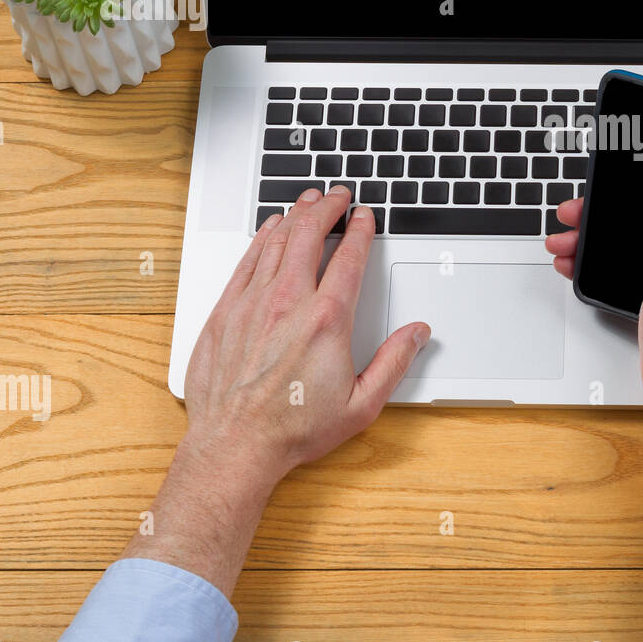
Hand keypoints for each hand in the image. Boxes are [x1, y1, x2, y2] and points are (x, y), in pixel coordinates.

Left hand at [124, 185, 428, 594]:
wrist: (235, 445)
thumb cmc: (294, 429)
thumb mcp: (362, 404)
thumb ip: (395, 363)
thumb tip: (417, 333)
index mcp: (327, 321)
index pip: (349, 257)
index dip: (361, 230)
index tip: (365, 216)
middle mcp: (288, 303)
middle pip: (310, 235)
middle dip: (327, 208)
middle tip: (337, 196)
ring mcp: (252, 304)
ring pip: (276, 242)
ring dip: (295, 216)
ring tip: (307, 201)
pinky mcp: (225, 312)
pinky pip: (246, 261)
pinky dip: (261, 238)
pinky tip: (270, 229)